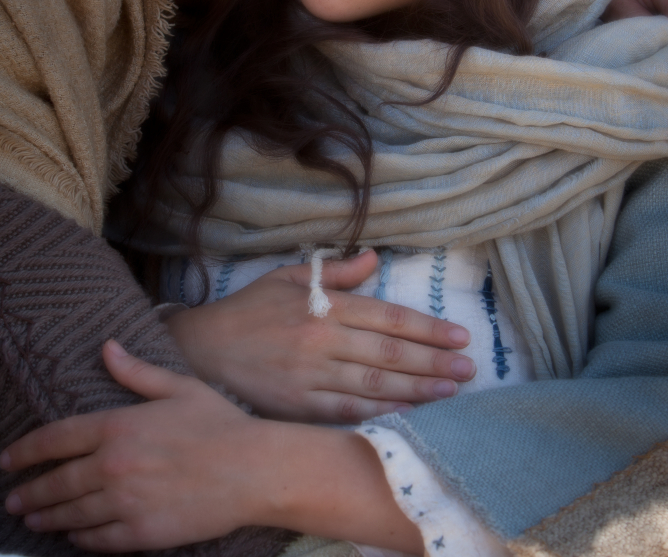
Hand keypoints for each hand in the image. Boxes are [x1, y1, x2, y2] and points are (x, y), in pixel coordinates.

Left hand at [1, 340, 422, 553]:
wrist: (251, 469)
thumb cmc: (219, 423)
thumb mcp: (177, 387)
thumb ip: (136, 372)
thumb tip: (107, 348)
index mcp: (118, 425)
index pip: (56, 438)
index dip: (26, 451)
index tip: (7, 460)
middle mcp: (113, 465)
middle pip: (56, 482)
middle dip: (29, 492)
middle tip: (11, 500)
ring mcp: (125, 502)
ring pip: (71, 514)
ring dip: (46, 518)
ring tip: (31, 520)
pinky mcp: (140, 534)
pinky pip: (98, 540)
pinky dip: (79, 540)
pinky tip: (71, 537)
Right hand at [166, 248, 473, 421]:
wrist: (201, 350)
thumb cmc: (248, 311)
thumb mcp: (289, 278)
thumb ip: (336, 272)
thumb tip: (374, 258)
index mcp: (323, 305)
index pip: (387, 317)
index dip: (427, 328)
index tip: (459, 337)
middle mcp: (322, 339)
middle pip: (389, 353)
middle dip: (435, 362)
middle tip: (469, 368)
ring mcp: (312, 375)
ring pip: (376, 384)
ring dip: (418, 389)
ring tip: (452, 392)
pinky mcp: (299, 406)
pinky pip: (348, 411)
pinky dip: (380, 412)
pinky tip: (408, 412)